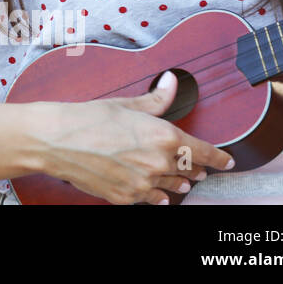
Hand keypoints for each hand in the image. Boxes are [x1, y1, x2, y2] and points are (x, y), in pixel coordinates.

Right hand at [40, 72, 234, 204]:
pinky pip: (152, 201)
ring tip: (180, 182)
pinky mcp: (127, 197)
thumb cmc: (86, 118)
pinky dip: (157, 197)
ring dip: (178, 183)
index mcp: (164, 136)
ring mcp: (143, 184)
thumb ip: (156, 99)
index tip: (227, 162)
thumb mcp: (124, 104)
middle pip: (190, 172)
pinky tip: (158, 195)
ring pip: (173, 188)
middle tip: (198, 169)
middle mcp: (158, 163)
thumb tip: (172, 82)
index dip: (220, 159)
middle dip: (195, 169)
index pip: (205, 153)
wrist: (54, 140)